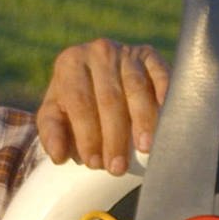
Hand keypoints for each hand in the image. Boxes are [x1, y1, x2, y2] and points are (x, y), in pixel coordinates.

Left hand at [36, 39, 169, 175]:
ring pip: (136, 88)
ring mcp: (126, 51)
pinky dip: (164, 97)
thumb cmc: (75, 103)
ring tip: (144, 149)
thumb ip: (52, 134)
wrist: (99, 76)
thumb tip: (58, 156)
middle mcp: (98, 52)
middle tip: (118, 167)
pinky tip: (166, 120)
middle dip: (114, 137)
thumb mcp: (57, 114)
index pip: (80, 102)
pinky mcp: (150, 55)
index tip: (94, 163)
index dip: (87, 135)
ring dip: (143, 121)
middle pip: (109, 98)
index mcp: (70, 64)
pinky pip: (161, 76)